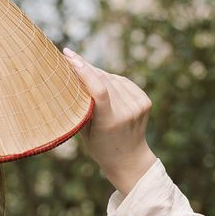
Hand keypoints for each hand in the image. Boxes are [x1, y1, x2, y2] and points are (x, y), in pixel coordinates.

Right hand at [61, 47, 156, 195]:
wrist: (130, 159)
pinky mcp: (145, 101)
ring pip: (113, 78)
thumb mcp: (85, 131)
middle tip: (71, 58)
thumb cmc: (101, 147)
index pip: (98, 89)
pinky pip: (123, 82)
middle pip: (104, 80)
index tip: (69, 56)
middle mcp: (127, 112)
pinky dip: (111, 79)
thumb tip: (74, 76)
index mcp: (110, 122)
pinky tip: (102, 80)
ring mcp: (138, 106)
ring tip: (83, 71)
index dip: (84, 70)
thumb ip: (82, 106)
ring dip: (98, 73)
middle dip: (86, 67)